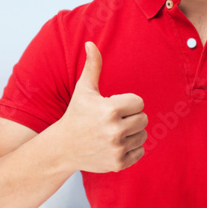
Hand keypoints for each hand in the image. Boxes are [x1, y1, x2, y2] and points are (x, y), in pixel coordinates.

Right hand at [52, 42, 147, 172]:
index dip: (127, 103)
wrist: (62, 148)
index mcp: (110, 109)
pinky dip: (131, 149)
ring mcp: (117, 149)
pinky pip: (140, 152)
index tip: (113, 107)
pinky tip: (115, 145)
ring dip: (132, 133)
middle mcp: (115, 130)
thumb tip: (90, 43)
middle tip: (113, 120)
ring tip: (113, 132)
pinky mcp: (118, 164)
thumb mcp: (84, 90)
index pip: (139, 102)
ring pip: (143, 135)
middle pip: (143, 119)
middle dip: (131, 118)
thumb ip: (92, 66)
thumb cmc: (76, 115)